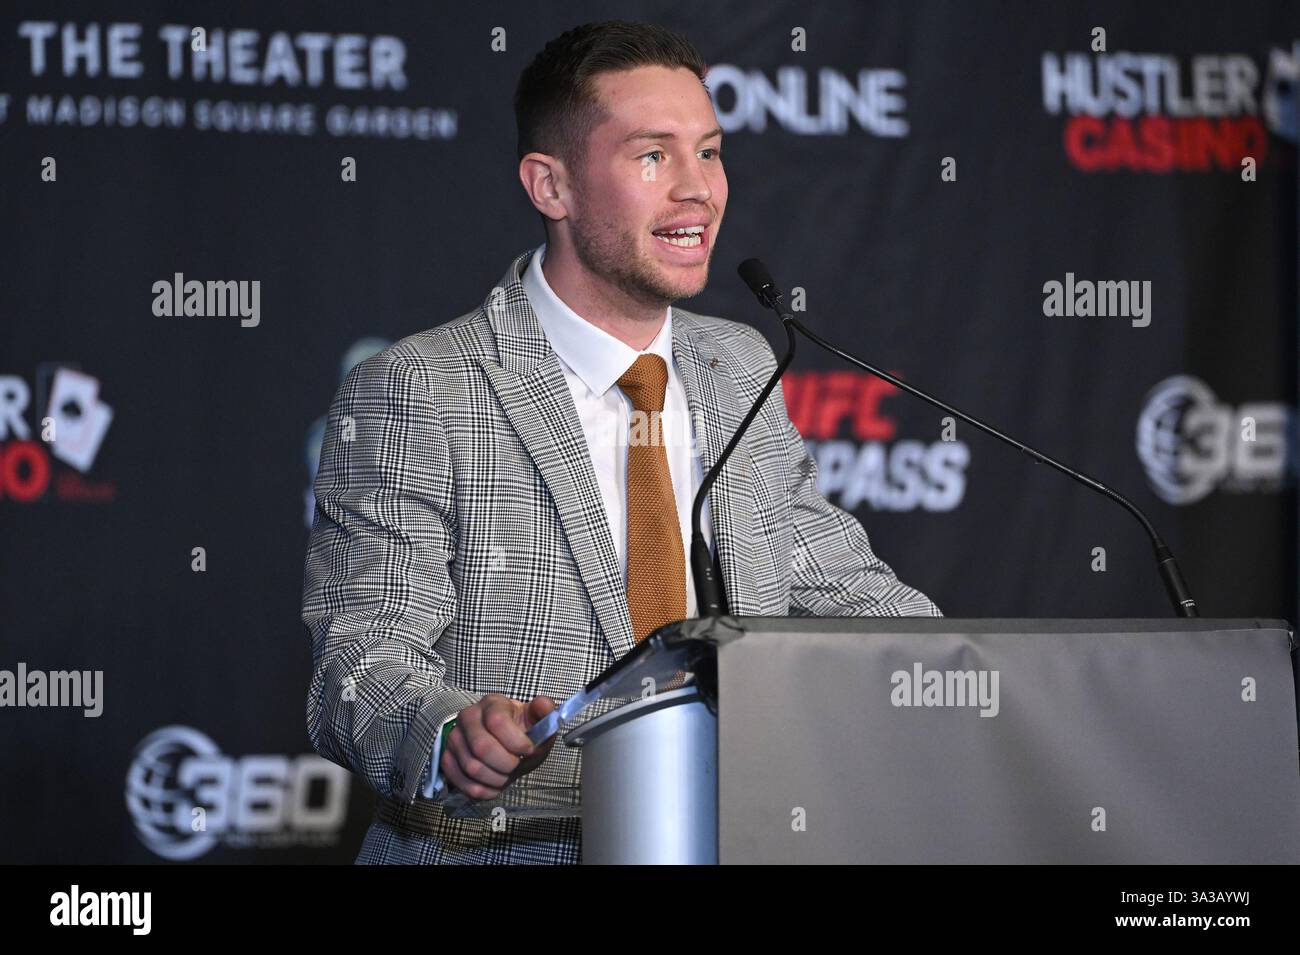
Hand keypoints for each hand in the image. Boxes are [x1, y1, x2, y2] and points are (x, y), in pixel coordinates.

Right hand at [440, 693, 555, 799]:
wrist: (503, 743)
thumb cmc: (520, 732)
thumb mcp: (537, 721)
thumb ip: (545, 712)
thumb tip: (544, 704)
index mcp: (492, 704)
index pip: (497, 721)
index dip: (516, 741)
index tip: (529, 750)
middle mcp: (468, 717)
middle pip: (481, 747)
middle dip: (506, 764)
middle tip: (516, 766)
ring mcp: (455, 738)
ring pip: (472, 767)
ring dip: (495, 779)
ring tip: (507, 776)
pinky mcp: (448, 758)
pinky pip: (461, 782)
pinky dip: (482, 790)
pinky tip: (494, 786)